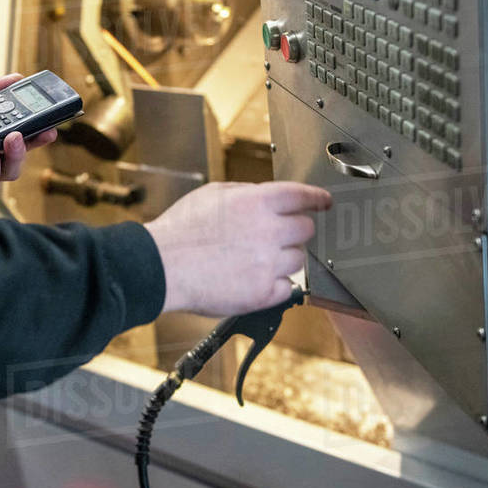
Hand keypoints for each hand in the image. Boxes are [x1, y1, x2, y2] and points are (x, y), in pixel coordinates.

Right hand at [145, 181, 331, 316]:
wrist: (162, 266)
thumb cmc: (181, 229)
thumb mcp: (213, 194)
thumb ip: (247, 193)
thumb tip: (267, 197)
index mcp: (258, 202)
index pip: (303, 196)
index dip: (318, 199)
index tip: (324, 202)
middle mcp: (269, 231)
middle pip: (306, 230)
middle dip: (294, 231)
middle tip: (275, 237)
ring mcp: (269, 264)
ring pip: (298, 260)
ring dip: (283, 259)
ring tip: (254, 260)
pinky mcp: (264, 293)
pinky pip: (287, 288)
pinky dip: (274, 285)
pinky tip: (252, 279)